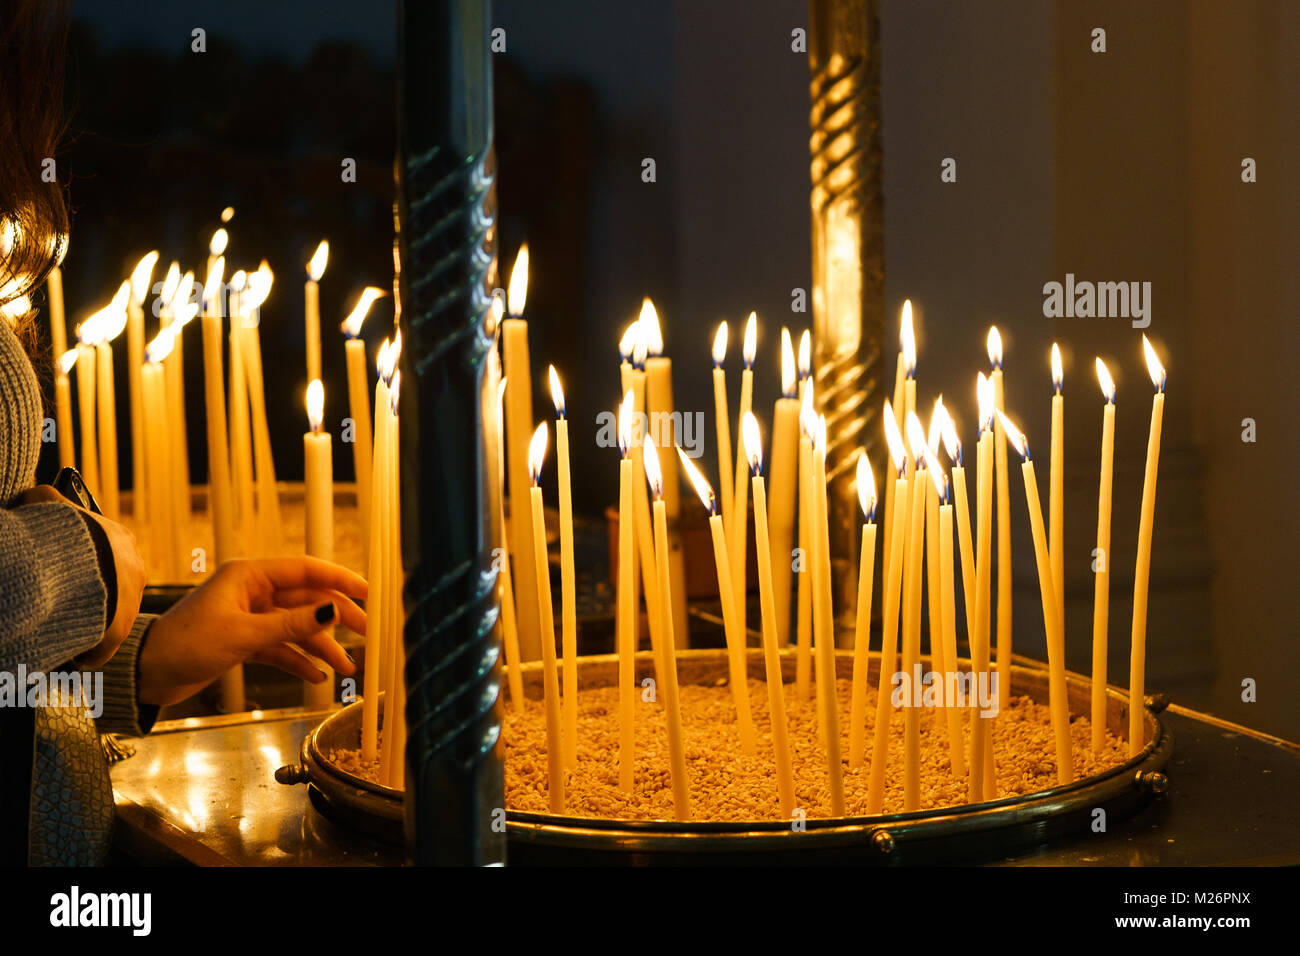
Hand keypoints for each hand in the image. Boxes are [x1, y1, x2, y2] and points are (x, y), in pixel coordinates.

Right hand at [16, 485, 145, 667]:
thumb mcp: (51, 504)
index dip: (83, 565)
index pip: (105, 553)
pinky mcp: (120, 630)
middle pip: (109, 587)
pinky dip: (84, 650)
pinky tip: (67, 651)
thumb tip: (33, 495)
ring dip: (85, 622)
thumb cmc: (61, 529)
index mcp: (122, 539)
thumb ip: (46, 499)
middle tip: (57, 602)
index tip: (64, 573)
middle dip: (84, 595)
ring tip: (59, 625)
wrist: (74, 563)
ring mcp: (131, 601)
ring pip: (107, 616)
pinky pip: (101, 645)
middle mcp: (135, 569)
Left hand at [137, 557, 366, 706]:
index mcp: (250, 575)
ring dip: (322, 646)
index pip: (307, 570)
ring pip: (297, 627)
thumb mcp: (243, 634)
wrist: (146, 673)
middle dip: (338, 618)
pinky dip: (299, 661)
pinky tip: (317, 677)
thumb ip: (292, 625)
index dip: (341, 579)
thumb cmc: (186, 644)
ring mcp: (250, 616)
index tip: (369, 592)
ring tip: (346, 668)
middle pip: (307, 599)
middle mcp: (253, 591)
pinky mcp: (244, 640)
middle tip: (367, 634)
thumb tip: (333, 611)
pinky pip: (281, 647)